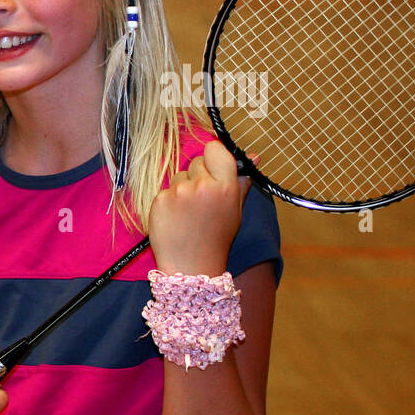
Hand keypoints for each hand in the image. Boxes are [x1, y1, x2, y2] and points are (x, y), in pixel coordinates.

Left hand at [148, 141, 251, 274]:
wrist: (192, 265)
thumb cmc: (216, 238)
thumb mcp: (235, 210)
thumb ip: (242, 181)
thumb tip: (254, 157)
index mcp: (226, 186)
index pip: (215, 149)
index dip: (212, 155)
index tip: (211, 165)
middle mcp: (203, 185)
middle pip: (196, 162)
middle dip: (198, 176)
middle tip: (201, 200)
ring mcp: (180, 192)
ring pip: (178, 176)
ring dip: (182, 188)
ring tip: (189, 212)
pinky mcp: (161, 200)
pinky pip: (165, 190)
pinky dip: (169, 201)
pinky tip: (176, 217)